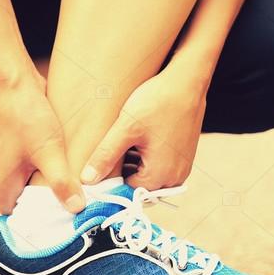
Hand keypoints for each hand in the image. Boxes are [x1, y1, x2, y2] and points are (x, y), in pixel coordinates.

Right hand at [0, 72, 84, 213]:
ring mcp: (15, 162)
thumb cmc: (27, 119)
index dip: (33, 225)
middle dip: (47, 210)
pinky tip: (73, 175)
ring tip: (77, 199)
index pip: (15, 217)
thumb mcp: (49, 153)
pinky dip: (52, 175)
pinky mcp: (25, 150)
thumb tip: (76, 209)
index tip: (57, 231)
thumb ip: (61, 182)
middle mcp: (6, 175)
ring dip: (52, 191)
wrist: (18, 85)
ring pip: (33, 186)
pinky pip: (38, 170)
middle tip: (73, 218)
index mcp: (4, 183)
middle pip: (26, 203)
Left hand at [82, 68, 206, 188]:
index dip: (110, 179)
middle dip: (124, 171)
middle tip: (112, 148)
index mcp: (160, 175)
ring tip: (126, 140)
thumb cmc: (157, 102)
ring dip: (135, 163)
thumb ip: (105, 156)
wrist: (187, 83)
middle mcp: (175, 177)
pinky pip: (161, 166)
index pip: (126, 191)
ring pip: (149, 176)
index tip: (99, 164)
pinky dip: (147, 157)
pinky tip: (139, 137)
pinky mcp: (185, 157)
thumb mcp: (126, 128)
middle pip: (139, 185)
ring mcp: (182, 167)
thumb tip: (86, 180)